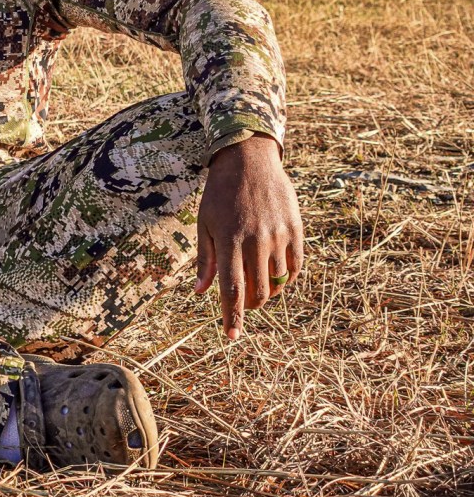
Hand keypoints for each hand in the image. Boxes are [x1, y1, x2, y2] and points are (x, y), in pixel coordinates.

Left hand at [194, 134, 303, 339]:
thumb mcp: (204, 223)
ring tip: (257, 284)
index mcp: (229, 239)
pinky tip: (275, 274)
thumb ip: (206, 259)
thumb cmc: (220, 195)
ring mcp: (279, 235)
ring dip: (267, 292)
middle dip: (250, 305)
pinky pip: (295, 266)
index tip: (232, 335)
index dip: (232, 314)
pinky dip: (286, 277)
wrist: (249, 161)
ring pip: (277, 281)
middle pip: (258, 290)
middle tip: (243, 304)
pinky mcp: (296, 229)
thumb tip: (201, 291)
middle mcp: (256, 240)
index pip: (232, 288)